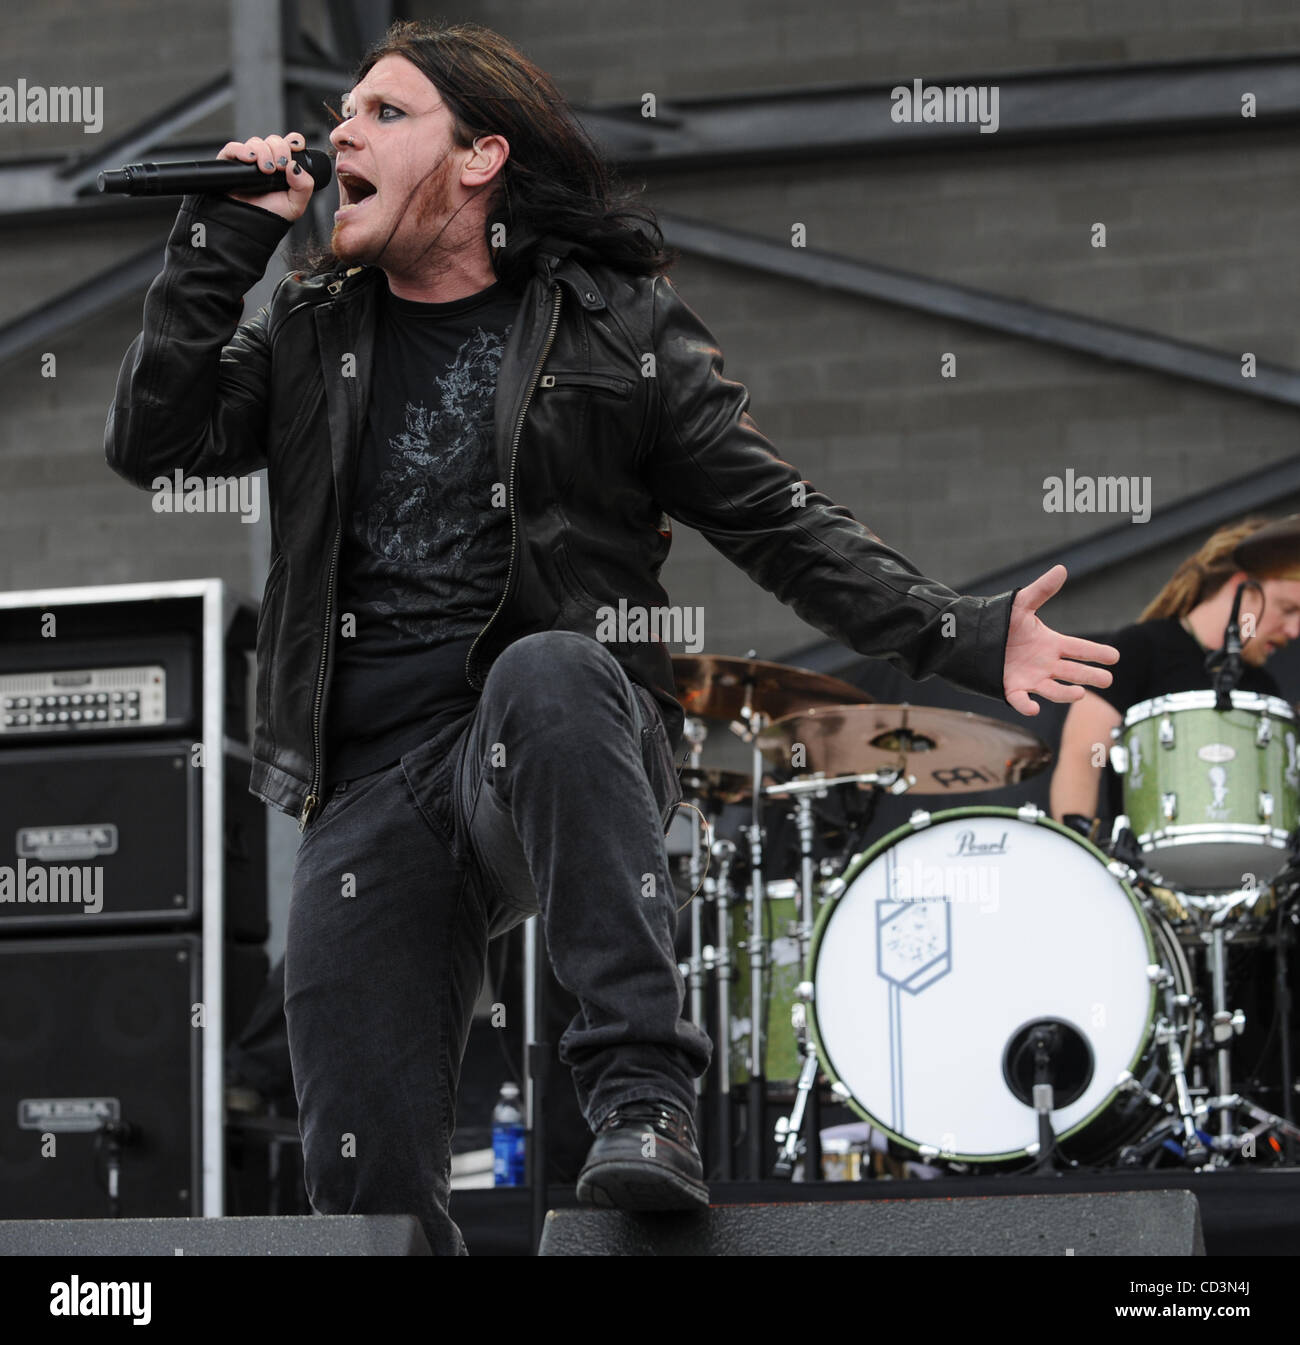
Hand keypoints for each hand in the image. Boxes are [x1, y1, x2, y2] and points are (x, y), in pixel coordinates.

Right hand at [216, 130, 313, 221]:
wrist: (249, 226)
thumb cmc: (270, 216)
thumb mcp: (296, 205)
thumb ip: (304, 186)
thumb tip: (296, 166)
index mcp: (284, 167)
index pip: (290, 144)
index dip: (294, 141)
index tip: (296, 148)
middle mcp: (267, 160)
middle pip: (274, 140)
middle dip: (279, 150)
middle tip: (279, 167)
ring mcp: (249, 160)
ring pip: (256, 142)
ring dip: (263, 152)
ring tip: (265, 170)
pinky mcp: (230, 162)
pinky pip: (234, 147)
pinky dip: (242, 150)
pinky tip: (249, 159)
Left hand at [1003, 564, 1117, 715]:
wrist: (975, 637)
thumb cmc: (1002, 621)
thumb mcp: (1021, 604)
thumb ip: (1042, 590)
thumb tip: (1061, 569)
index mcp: (1052, 644)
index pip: (1080, 649)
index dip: (1097, 653)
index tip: (1115, 657)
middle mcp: (1045, 664)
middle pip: (1073, 672)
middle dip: (1091, 676)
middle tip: (1108, 680)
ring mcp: (1030, 678)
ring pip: (1053, 689)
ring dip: (1066, 693)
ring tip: (1080, 694)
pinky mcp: (1011, 688)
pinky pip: (1021, 700)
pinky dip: (1027, 706)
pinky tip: (1034, 709)